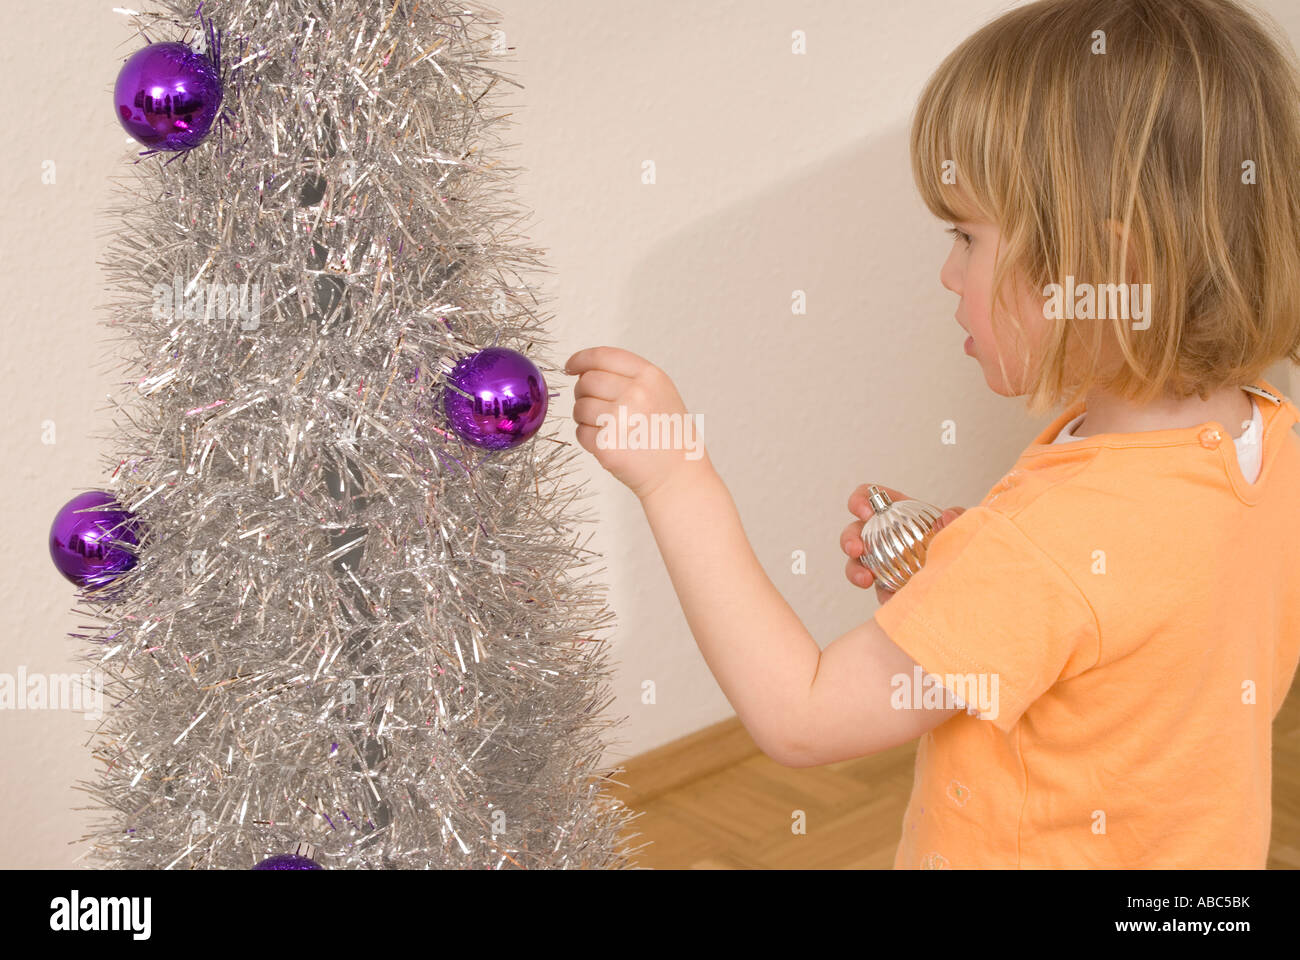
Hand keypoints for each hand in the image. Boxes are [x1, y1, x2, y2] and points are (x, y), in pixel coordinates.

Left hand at [564, 346, 705, 500]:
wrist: (677, 475)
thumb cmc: (669, 436)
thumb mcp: (661, 393)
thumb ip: (628, 377)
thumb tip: (585, 370)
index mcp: (650, 377)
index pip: (602, 356)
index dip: (580, 359)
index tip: (571, 365)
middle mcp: (635, 394)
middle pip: (586, 381)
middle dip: (583, 393)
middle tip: (596, 406)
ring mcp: (620, 419)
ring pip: (579, 407)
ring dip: (584, 417)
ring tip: (607, 427)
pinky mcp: (607, 444)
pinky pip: (580, 433)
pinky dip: (588, 438)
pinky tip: (609, 443)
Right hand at [839, 483, 964, 603]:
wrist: (967, 577)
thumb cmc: (959, 543)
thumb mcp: (964, 525)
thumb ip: (959, 517)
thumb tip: (946, 517)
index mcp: (897, 512)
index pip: (870, 498)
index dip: (860, 501)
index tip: (866, 512)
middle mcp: (883, 536)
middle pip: (854, 532)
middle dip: (849, 539)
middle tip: (856, 549)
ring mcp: (882, 564)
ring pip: (856, 564)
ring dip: (854, 570)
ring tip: (865, 579)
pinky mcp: (888, 588)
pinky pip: (878, 592)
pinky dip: (882, 595)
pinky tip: (893, 599)